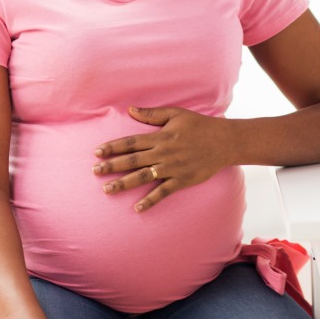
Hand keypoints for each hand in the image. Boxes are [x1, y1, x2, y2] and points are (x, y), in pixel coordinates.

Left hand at [94, 106, 233, 212]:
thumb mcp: (177, 114)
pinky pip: (163, 192)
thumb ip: (152, 114)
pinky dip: (150, 201)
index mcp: (160, 136)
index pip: (131, 142)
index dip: (113, 147)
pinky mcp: (182, 180)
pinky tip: (137, 208)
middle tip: (95, 171)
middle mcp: (163, 153)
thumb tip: (130, 110)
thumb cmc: (200, 126)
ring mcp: (172, 168)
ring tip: (107, 189)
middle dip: (112, 166)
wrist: (224, 142)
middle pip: (132, 160)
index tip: (97, 151)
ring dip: (124, 184)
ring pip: (143, 177)